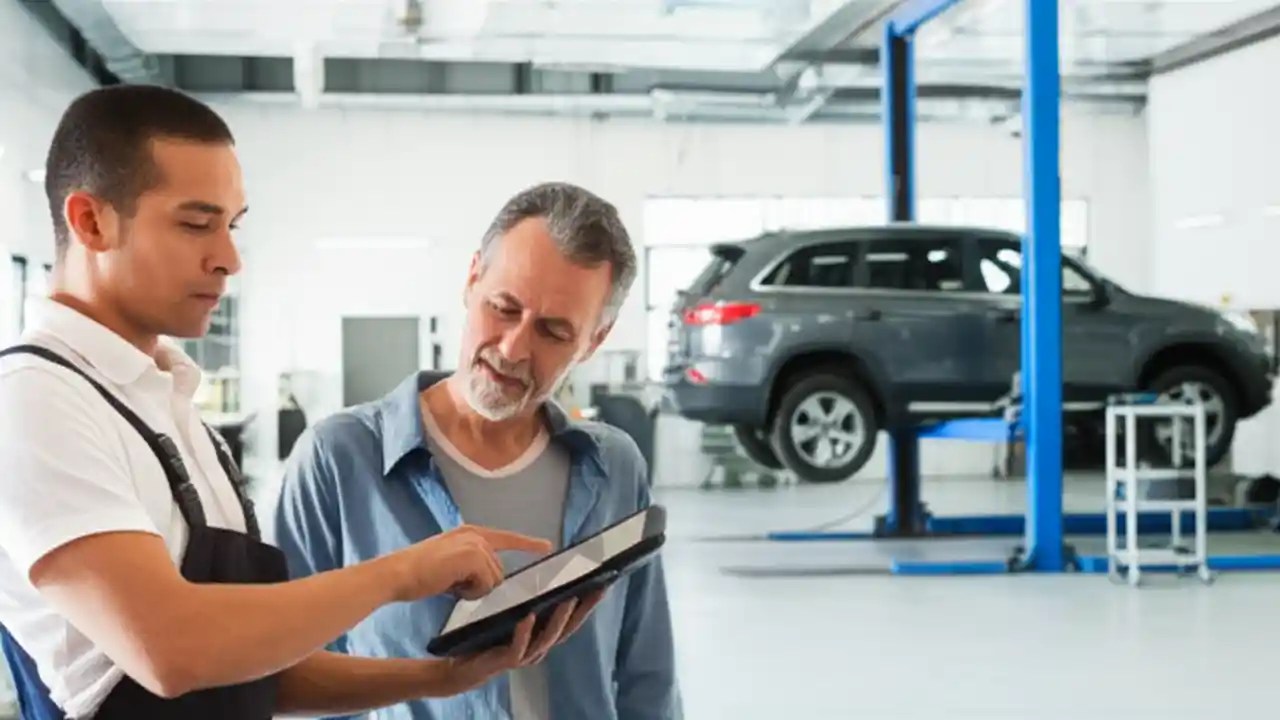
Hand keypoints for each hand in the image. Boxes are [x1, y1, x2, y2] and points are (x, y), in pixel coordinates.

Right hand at [392, 525, 552, 602]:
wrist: (399, 573)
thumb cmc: (419, 573)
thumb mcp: (451, 563)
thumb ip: (472, 565)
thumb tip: (490, 582)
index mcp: (471, 533)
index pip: (506, 538)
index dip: (527, 544)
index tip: (547, 546)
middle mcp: (476, 535)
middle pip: (499, 570)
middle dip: (480, 585)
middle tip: (452, 584)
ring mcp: (476, 545)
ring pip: (493, 580)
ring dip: (474, 590)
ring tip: (448, 583)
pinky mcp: (474, 557)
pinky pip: (486, 585)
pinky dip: (470, 593)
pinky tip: (450, 586)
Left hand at [437, 588, 608, 694]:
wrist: (460, 663)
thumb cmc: (487, 635)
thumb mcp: (510, 612)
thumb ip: (526, 598)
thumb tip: (539, 569)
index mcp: (542, 634)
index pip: (571, 617)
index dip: (588, 603)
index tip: (602, 583)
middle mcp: (538, 646)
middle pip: (567, 629)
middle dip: (583, 610)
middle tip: (594, 589)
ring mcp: (524, 655)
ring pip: (547, 639)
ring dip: (558, 619)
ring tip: (566, 599)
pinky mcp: (505, 660)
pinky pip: (519, 647)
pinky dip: (525, 633)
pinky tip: (528, 617)